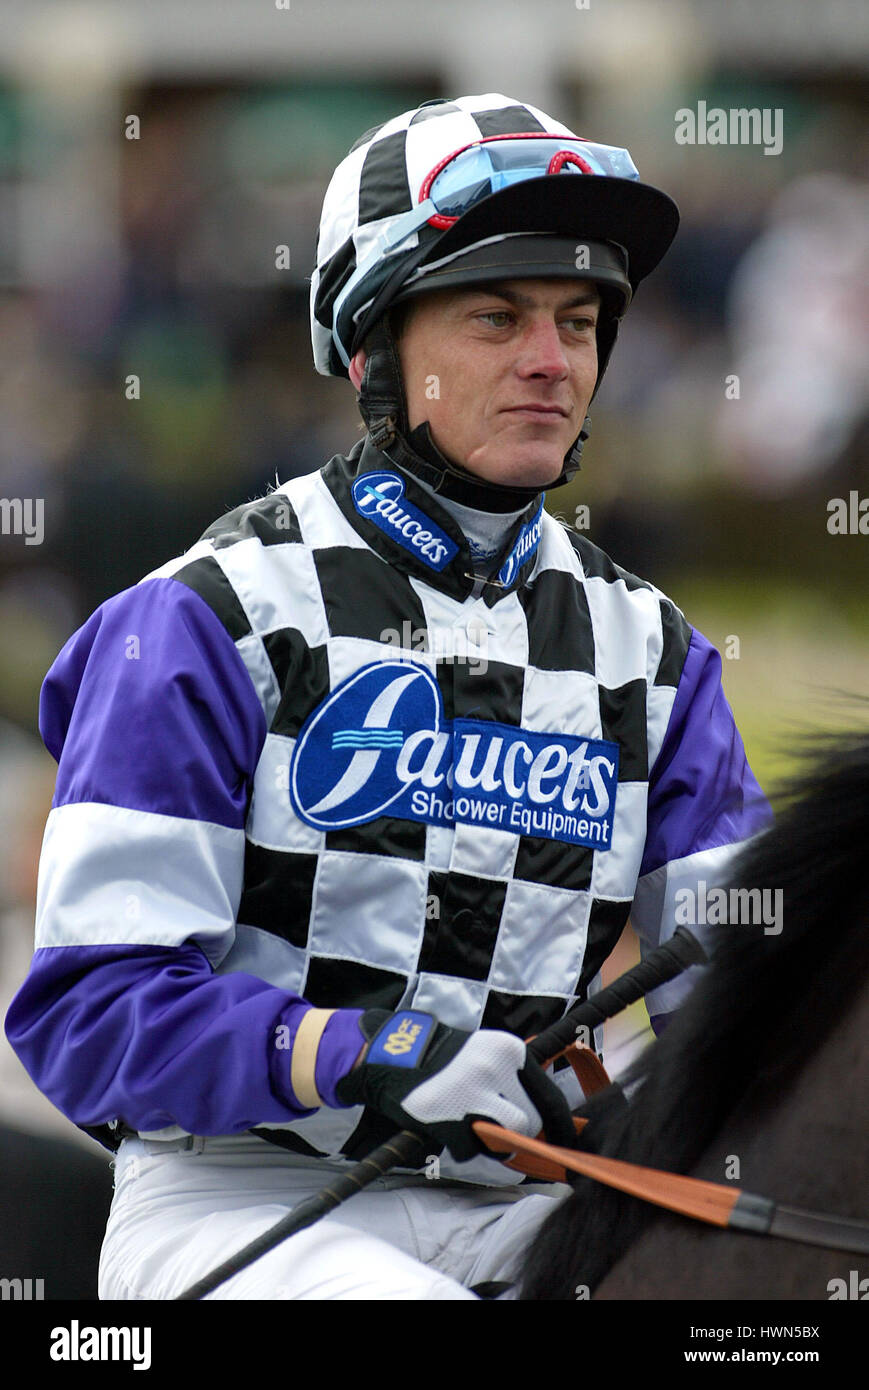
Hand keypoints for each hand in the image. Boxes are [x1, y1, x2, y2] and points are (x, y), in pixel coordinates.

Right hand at [335, 1009, 575, 1162]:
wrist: (396, 1053)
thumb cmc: (447, 1059)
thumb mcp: (488, 1054)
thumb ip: (516, 1081)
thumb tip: (546, 1121)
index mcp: (511, 1051)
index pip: (551, 1099)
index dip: (561, 1128)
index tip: (566, 1145)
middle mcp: (497, 1069)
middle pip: (531, 1122)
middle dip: (519, 1133)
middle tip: (497, 1128)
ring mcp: (474, 1094)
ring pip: (507, 1138)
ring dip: (494, 1143)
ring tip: (473, 1128)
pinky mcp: (451, 1118)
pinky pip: (472, 1150)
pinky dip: (463, 1147)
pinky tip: (449, 1128)